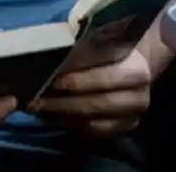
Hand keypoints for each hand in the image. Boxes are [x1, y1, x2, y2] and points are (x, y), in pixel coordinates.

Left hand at [27, 50, 151, 137]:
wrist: (134, 67)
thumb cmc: (113, 50)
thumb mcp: (104, 44)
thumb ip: (86, 52)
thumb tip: (54, 61)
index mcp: (137, 71)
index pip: (106, 79)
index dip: (79, 81)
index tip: (53, 81)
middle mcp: (139, 98)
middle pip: (97, 104)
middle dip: (63, 103)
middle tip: (36, 100)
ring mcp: (130, 118)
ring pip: (91, 123)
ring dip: (61, 116)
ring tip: (39, 108)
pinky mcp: (119, 130)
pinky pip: (90, 132)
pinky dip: (69, 125)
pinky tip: (52, 116)